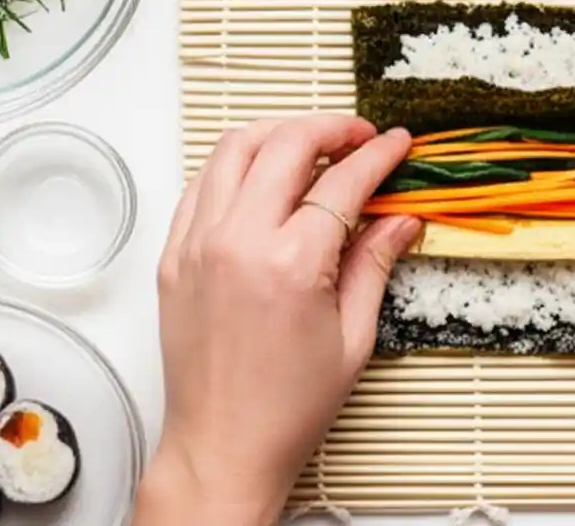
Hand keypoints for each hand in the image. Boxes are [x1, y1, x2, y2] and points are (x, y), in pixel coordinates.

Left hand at [134, 116, 422, 525]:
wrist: (223, 445)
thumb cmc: (289, 405)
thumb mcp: (353, 336)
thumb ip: (374, 264)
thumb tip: (401, 218)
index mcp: (290, 265)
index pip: (342, 181)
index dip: (378, 155)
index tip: (398, 144)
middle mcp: (237, 242)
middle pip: (286, 144)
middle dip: (332, 128)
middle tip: (361, 137)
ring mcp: (197, 245)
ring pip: (234, 148)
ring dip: (280, 133)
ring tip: (313, 145)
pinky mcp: (173, 256)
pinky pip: (202, 183)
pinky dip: (236, 165)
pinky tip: (265, 178)